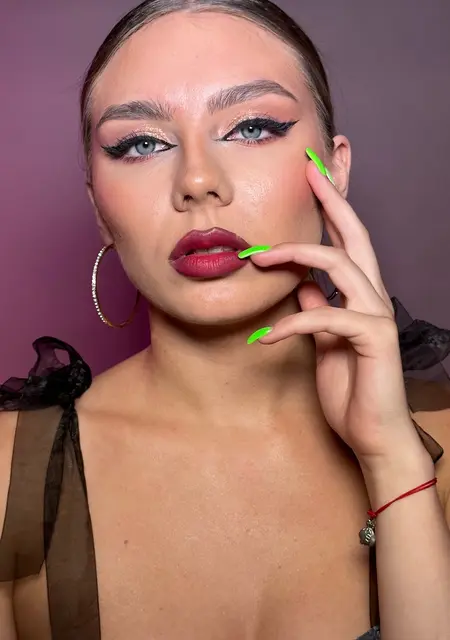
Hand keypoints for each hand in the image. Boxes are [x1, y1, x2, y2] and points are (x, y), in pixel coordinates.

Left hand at [247, 156, 423, 468]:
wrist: (371, 433)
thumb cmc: (349, 386)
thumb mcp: (323, 339)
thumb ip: (317, 308)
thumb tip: (302, 284)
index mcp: (358, 294)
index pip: (345, 241)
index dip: (332, 206)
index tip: (314, 175)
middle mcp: (372, 296)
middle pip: (354, 235)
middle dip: (332, 199)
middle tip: (310, 169)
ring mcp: (376, 315)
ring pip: (340, 264)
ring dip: (296, 255)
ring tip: (257, 259)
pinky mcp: (374, 338)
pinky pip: (328, 317)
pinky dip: (293, 323)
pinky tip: (267, 337)